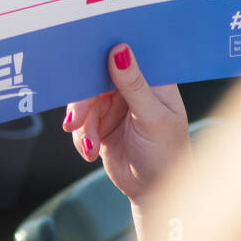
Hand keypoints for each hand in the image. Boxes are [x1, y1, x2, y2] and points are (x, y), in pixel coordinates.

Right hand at [61, 44, 190, 202]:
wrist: (154, 191)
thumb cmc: (166, 153)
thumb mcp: (152, 118)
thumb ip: (134, 85)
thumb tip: (120, 50)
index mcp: (153, 79)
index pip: (126, 56)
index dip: (103, 53)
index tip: (82, 59)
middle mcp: (133, 88)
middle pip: (96, 78)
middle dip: (83, 101)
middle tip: (74, 121)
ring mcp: (116, 105)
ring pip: (84, 102)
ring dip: (82, 125)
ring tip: (89, 146)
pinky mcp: (101, 123)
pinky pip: (80, 122)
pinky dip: (81, 137)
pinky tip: (90, 152)